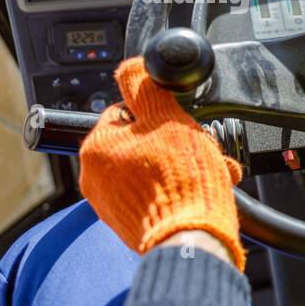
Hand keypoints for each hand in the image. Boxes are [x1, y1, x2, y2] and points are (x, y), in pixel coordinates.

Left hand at [79, 58, 245, 269]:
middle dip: (176, 144)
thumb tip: (133, 67)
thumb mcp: (168, 118)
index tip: (181, 125)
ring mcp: (112, 204)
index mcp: (96, 147)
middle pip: (142, 143)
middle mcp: (95, 177)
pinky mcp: (131, 225)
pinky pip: (157, 196)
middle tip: (199, 152)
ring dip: (183, 168)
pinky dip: (179, 191)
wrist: (193, 239)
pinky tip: (201, 192)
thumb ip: (146, 88)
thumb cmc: (181, 181)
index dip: (160, 115)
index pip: (126, 113)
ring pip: (153, 170)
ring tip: (208, 174)